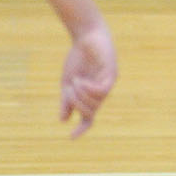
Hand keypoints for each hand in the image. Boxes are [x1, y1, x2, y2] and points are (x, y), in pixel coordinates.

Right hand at [60, 20, 116, 137]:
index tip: (71, 137)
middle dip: (76, 104)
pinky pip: (102, 91)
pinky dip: (90, 90)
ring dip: (81, 95)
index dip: (82, 128)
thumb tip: (63, 120)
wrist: (85, 37)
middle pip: (90, 112)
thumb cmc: (78, 59)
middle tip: (68, 90)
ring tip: (75, 81)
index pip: (89, 117)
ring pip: (95, 103)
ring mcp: (107, 84)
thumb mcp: (67, 82)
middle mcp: (101, 93)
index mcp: (90, 97)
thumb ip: (66, 100)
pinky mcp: (112, 74)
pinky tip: (82, 82)